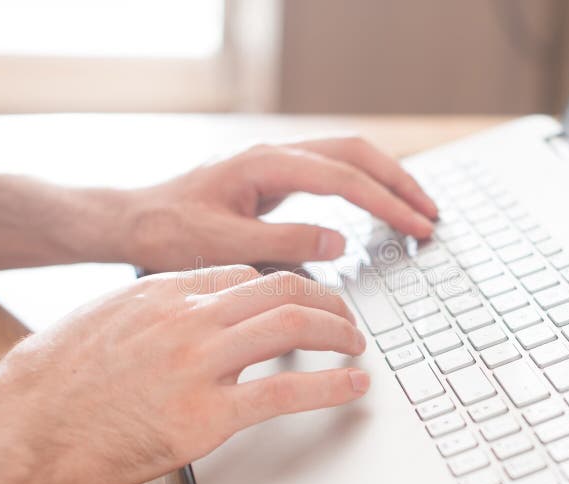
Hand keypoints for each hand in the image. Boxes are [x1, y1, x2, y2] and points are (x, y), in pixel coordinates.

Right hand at [0, 265, 368, 483]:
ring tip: (356, 344)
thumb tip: (201, 298)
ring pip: (292, 327)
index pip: (249, 273)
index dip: (289, 284)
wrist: (24, 426)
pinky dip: (330, 386)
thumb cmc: (57, 375)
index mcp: (167, 291)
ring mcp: (199, 363)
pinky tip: (354, 384)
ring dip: (338, 332)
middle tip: (346, 316)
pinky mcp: (205, 415)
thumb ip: (162, 302)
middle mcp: (189, 317)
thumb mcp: (108, 313)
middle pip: (283, 289)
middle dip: (327, 299)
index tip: (306, 299)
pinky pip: (285, 392)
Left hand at [119, 136, 437, 271]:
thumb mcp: (223, 244)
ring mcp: (276, 162)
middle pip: (356, 154)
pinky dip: (363, 185)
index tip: (418, 227)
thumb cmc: (170, 231)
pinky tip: (376, 205)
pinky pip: (332, 171)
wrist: (136, 220)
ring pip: (347, 157)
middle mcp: (275, 154)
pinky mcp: (275, 176)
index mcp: (266, 165)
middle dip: (399, 182)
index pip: (344, 179)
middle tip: (432, 214)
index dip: (386, 204)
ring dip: (386, 179)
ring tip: (417, 208)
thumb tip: (340, 239)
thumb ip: (282, 241)